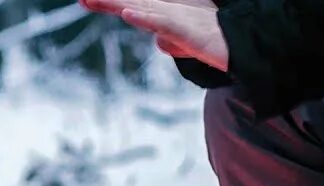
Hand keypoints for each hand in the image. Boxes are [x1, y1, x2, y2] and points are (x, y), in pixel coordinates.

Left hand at [80, 0, 228, 71]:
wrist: (240, 43)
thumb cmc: (216, 39)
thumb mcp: (188, 42)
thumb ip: (171, 40)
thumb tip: (161, 42)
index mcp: (162, 13)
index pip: (129, 5)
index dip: (106, 2)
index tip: (83, 0)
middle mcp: (165, 11)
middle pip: (129, 2)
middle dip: (105, 0)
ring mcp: (173, 18)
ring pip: (140, 7)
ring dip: (116, 4)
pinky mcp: (184, 29)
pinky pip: (161, 22)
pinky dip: (144, 18)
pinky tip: (128, 14)